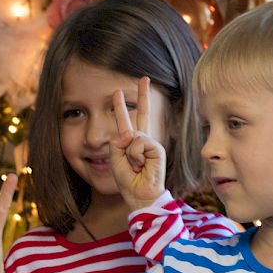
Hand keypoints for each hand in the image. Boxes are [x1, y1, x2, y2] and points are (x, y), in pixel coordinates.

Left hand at [109, 76, 166, 211]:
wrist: (140, 194)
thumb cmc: (128, 181)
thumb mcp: (115, 159)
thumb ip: (117, 142)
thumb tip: (129, 132)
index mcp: (131, 143)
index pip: (127, 120)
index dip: (122, 107)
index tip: (119, 92)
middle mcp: (143, 140)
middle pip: (143, 113)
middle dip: (143, 94)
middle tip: (144, 77)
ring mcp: (152, 143)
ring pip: (133, 136)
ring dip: (129, 154)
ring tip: (135, 166)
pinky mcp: (157, 148)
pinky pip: (140, 142)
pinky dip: (136, 155)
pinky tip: (141, 164)